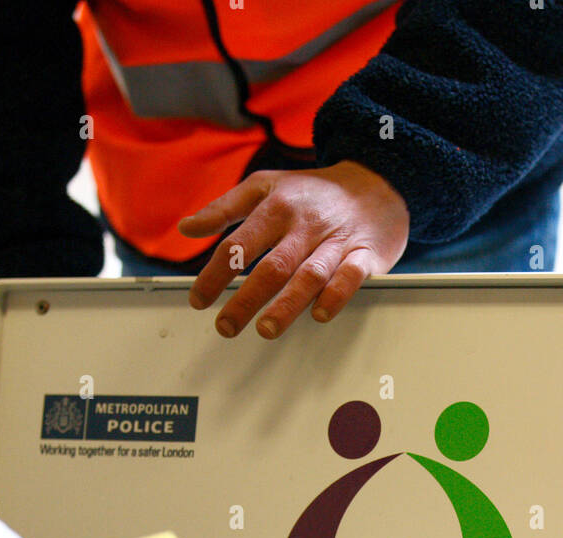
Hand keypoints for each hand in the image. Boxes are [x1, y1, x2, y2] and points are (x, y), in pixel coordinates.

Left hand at [179, 160, 409, 339]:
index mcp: (277, 207)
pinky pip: (351, 277)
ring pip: (309, 275)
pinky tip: (320, 314)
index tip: (199, 300)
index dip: (216, 274)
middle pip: (272, 266)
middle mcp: (305, 225)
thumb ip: (224, 208)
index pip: (239, 244)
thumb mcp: (265, 186)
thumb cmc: (313, 193)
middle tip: (226, 326)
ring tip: (266, 329)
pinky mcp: (366, 254)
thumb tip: (187, 228)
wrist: (376, 181)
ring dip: (288, 304)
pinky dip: (336, 295)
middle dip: (246, 298)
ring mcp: (336, 241)